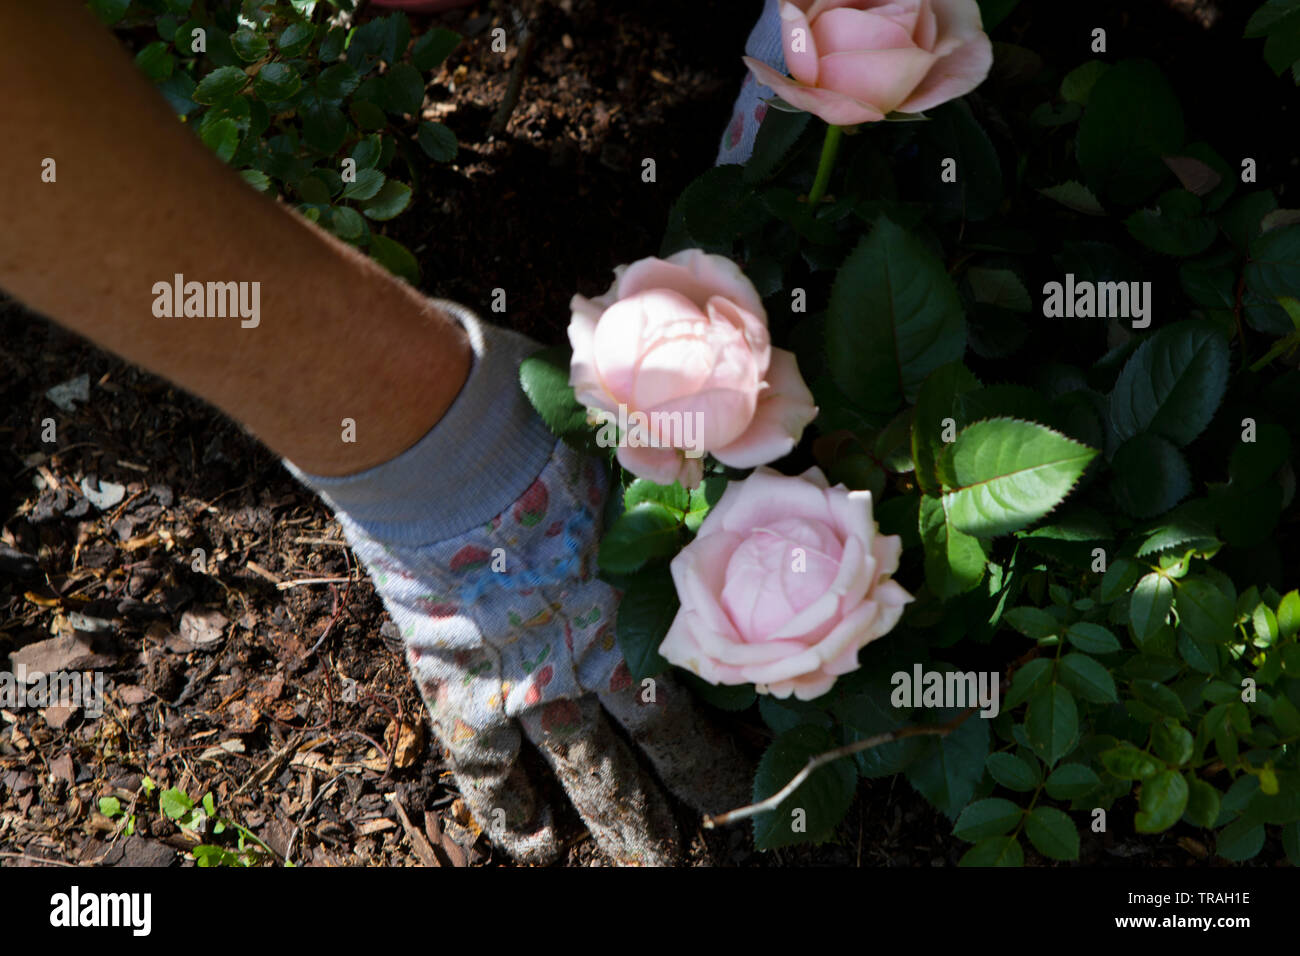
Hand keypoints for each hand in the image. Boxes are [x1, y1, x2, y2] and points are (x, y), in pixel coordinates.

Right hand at [349, 440, 753, 864]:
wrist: (434, 437)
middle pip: (658, 741)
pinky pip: (485, 764)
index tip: (765, 760)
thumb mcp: (623, 447)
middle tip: (719, 834)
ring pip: (589, 768)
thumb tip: (708, 469)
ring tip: (655, 861)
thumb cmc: (535, 421)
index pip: (706, 684)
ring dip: (623, 817)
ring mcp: (527, 675)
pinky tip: (537, 847)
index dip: (732, 730)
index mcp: (640, 594)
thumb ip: (662, 485)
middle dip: (690, 787)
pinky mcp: (460, 680)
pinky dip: (507, 807)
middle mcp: (594, 649)